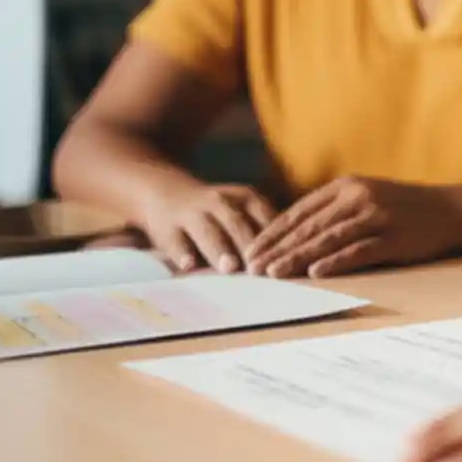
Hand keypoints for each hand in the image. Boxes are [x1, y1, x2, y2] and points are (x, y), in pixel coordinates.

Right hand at [139, 184, 276, 272]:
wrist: (164, 192)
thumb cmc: (218, 214)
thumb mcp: (243, 212)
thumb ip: (265, 234)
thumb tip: (297, 265)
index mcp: (246, 198)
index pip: (265, 218)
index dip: (278, 239)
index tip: (289, 260)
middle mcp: (220, 202)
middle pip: (238, 224)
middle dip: (249, 245)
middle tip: (260, 269)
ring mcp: (192, 213)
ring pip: (207, 232)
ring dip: (219, 249)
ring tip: (229, 268)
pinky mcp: (167, 228)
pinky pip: (175, 242)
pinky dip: (182, 253)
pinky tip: (188, 265)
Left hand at [245, 177, 461, 278]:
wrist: (452, 211)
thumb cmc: (405, 209)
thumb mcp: (367, 198)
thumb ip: (335, 211)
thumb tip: (297, 235)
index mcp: (346, 186)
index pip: (300, 211)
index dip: (273, 232)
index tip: (250, 250)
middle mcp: (358, 197)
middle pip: (308, 226)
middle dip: (277, 249)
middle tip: (252, 268)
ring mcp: (376, 216)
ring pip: (327, 239)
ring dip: (297, 258)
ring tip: (274, 273)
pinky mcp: (393, 237)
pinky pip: (358, 251)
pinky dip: (335, 262)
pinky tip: (315, 273)